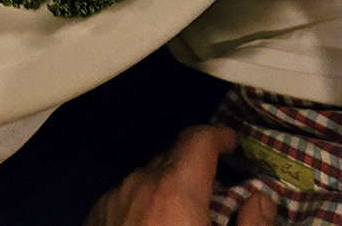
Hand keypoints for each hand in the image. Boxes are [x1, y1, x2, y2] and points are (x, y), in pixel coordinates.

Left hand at [84, 125, 276, 225]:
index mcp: (175, 188)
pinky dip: (145, 204)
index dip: (219, 136)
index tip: (233, 144)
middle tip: (220, 190)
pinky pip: (126, 198)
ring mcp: (113, 199)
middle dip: (197, 168)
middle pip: (173, 158)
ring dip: (169, 188)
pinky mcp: (95, 217)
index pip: (198, 139)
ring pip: (147, 178)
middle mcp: (140, 183)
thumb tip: (259, 199)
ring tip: (187, 218)